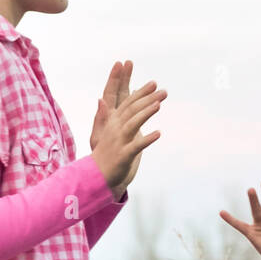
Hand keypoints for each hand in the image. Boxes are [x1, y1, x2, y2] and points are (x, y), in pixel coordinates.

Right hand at [89, 65, 166, 195]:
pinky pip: (136, 146)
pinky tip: (158, 133)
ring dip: (146, 113)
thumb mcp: (109, 132)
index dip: (141, 92)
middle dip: (147, 98)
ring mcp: (119, 141)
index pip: (128, 102)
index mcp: (113, 121)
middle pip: (132, 109)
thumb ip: (111, 115)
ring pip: (133, 123)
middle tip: (163, 91)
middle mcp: (115, 128)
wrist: (97, 176)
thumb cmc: (107, 153)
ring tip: (159, 104)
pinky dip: (147, 139)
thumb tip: (102, 99)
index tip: (153, 83)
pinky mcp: (124, 155)